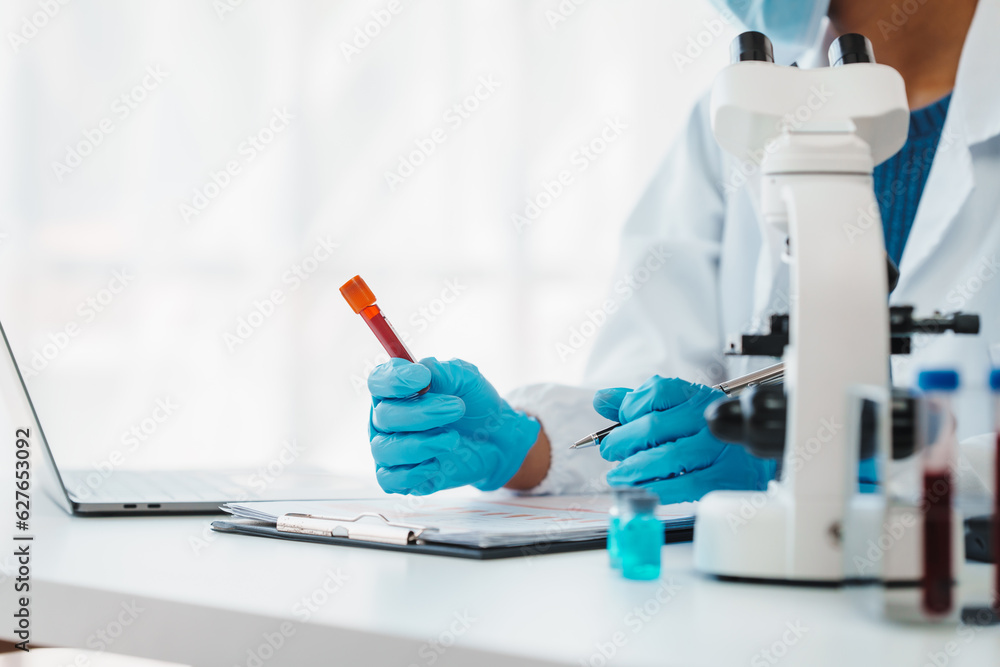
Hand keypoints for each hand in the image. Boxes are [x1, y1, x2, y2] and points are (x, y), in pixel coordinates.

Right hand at [367, 357, 539, 494]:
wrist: (496, 438)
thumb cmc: (474, 403)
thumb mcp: (465, 378)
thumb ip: (442, 371)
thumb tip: (421, 369)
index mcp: (397, 390)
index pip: (378, 381)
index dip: (394, 380)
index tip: (422, 379)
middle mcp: (386, 419)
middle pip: (384, 415)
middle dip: (421, 413)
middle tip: (456, 408)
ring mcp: (391, 448)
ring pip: (384, 449)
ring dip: (421, 444)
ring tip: (452, 438)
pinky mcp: (401, 477)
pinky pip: (390, 480)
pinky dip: (411, 474)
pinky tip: (436, 465)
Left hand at [593, 376, 774, 503]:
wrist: (757, 458)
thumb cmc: (709, 434)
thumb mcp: (677, 410)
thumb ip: (638, 402)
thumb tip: (602, 399)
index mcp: (696, 396)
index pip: (656, 392)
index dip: (629, 409)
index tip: (618, 425)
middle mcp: (708, 418)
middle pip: (653, 426)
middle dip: (623, 442)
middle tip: (612, 454)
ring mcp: (718, 447)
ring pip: (666, 457)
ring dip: (633, 470)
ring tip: (618, 476)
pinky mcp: (725, 477)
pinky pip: (685, 485)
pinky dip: (657, 488)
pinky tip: (642, 489)